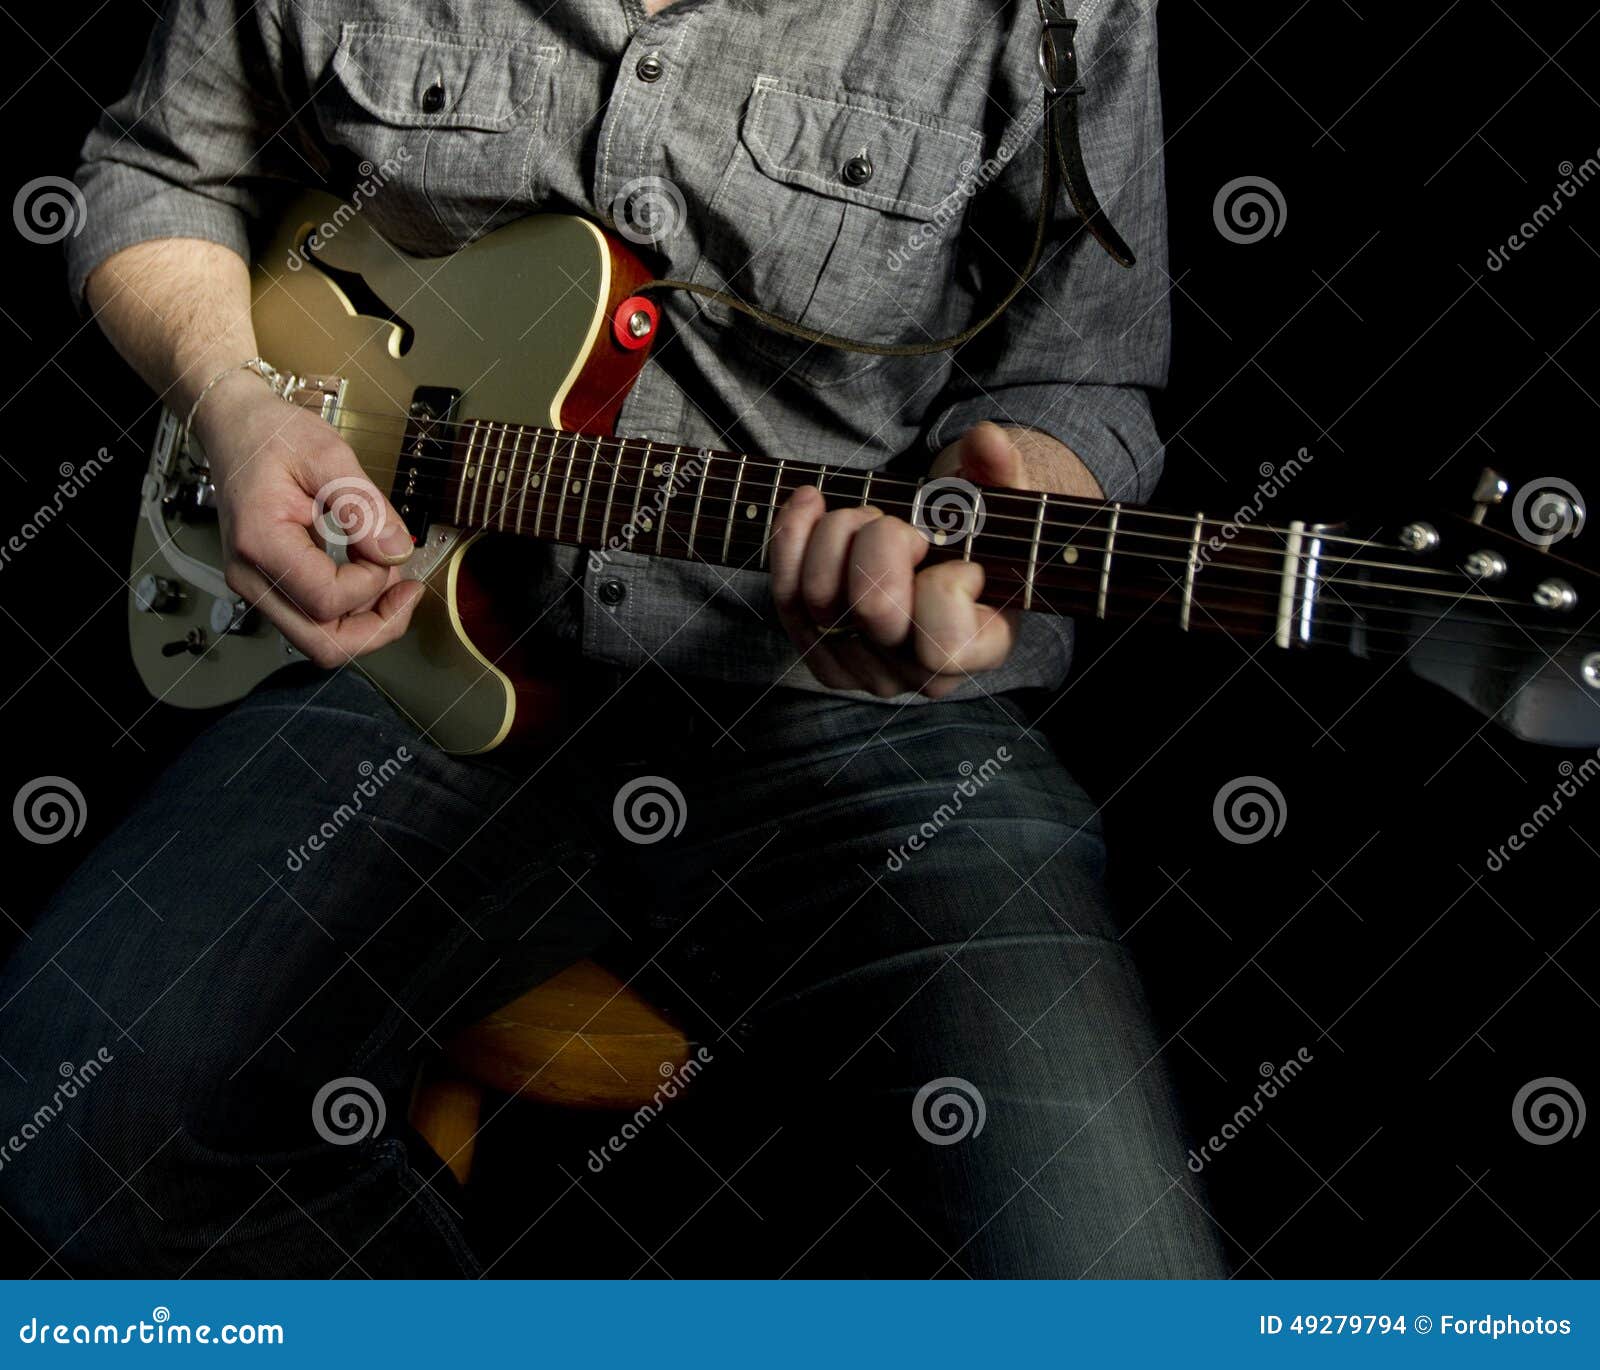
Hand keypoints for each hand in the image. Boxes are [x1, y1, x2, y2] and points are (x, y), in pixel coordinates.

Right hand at [199, 374, 423, 668]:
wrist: (233, 427)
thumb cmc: (272, 435)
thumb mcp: (328, 455)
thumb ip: (365, 508)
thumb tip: (398, 552)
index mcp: (261, 542)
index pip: (327, 601)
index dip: (371, 583)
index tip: (387, 547)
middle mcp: (251, 577)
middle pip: (323, 645)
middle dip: (378, 626)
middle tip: (408, 589)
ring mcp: (257, 586)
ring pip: (321, 641)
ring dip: (367, 621)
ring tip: (391, 576)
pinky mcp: (269, 586)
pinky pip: (315, 621)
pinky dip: (352, 610)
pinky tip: (370, 574)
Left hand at [769, 422, 1102, 698]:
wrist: (938, 551)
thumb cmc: (978, 527)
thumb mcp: (1002, 495)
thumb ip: (1002, 469)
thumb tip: (986, 442)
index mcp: (981, 648)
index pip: (943, 641)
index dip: (945, 585)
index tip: (957, 560)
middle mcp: (919, 675)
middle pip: (873, 608)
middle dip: (881, 540)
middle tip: (900, 524)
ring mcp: (865, 670)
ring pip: (819, 598)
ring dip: (836, 533)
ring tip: (863, 514)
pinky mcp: (820, 652)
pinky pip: (786, 597)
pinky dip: (792, 537)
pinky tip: (810, 502)